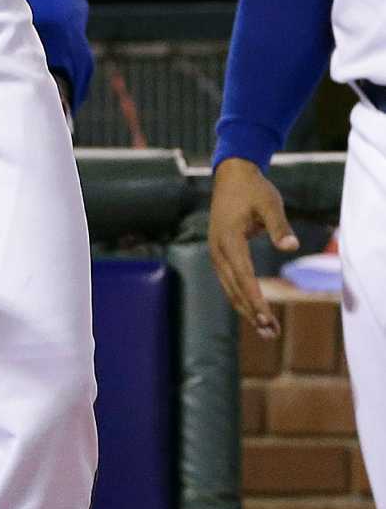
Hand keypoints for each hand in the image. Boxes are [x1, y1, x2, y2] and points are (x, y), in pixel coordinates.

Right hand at [208, 156, 299, 338]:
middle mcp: (218, 250)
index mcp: (228, 239)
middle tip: (270, 333)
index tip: (267, 319)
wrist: (231, 175)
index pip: (244, 277)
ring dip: (246, 308)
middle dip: (252, 312)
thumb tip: (292, 247)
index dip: (255, 300)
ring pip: (229, 288)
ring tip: (265, 329)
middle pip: (234, 288)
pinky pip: (229, 281)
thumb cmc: (254, 189)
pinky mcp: (220, 253)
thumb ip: (280, 226)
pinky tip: (253, 309)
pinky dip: (240, 297)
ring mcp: (216, 252)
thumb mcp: (270, 204)